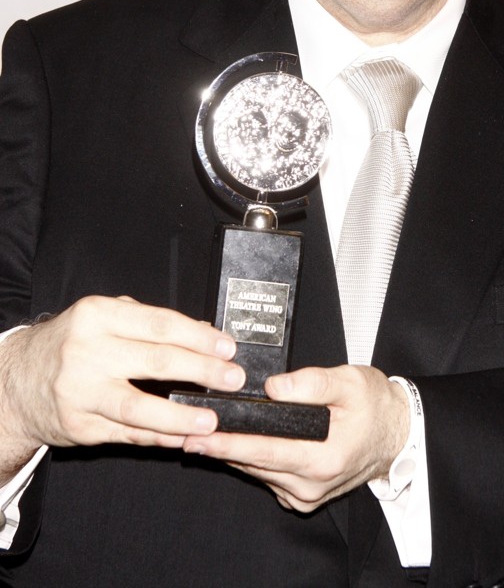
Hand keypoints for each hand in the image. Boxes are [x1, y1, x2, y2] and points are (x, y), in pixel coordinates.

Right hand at [0, 295, 244, 478]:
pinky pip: (126, 434)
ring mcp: (81, 392)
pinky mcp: (78, 426)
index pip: (160, 324)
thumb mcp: (105, 318)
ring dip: (180, 416)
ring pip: (139, 407)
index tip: (228, 348)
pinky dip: (157, 437)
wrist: (16, 380)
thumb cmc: (71, 343)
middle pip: (156, 361)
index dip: (199, 337)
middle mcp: (88, 351)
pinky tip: (182, 437)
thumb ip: (151, 324)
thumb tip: (205, 335)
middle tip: (233, 379)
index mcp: (99, 315)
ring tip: (210, 418)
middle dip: (202, 371)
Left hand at [182, 364, 409, 511]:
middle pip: (255, 464)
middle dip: (220, 447)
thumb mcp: (349, 381)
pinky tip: (236, 442)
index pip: (265, 451)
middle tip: (184, 429)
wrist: (396, 432)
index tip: (198, 436)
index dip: (228, 443)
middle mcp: (312, 484)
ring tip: (202, 432)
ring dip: (233, 453)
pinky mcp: (303, 495)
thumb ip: (310, 383)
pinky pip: (268, 476)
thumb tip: (272, 388)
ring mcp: (306, 494)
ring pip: (258, 472)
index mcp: (323, 459)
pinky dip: (251, 459)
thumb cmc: (374, 404)